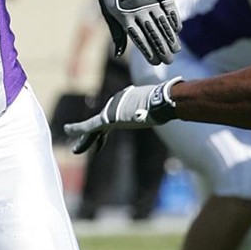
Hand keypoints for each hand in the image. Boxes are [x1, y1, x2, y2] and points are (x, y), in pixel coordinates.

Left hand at [65, 78, 181, 154]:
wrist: (159, 100)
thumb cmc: (165, 102)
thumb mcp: (163, 105)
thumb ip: (166, 105)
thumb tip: (183, 100)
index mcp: (127, 103)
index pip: (116, 117)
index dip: (109, 129)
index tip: (105, 137)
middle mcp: (117, 105)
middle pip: (102, 125)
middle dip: (92, 136)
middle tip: (81, 145)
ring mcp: (111, 112)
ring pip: (93, 129)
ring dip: (84, 140)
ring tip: (75, 149)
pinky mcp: (107, 118)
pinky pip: (88, 126)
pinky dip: (78, 129)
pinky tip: (67, 131)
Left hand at [97, 0, 180, 64]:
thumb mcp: (109, 13)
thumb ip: (117, 33)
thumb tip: (117, 55)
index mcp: (123, 15)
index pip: (139, 38)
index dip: (149, 51)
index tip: (156, 62)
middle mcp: (137, 7)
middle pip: (152, 32)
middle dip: (162, 48)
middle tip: (169, 61)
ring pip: (162, 21)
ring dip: (170, 36)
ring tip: (176, 49)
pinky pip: (169, 5)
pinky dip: (174, 17)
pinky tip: (177, 29)